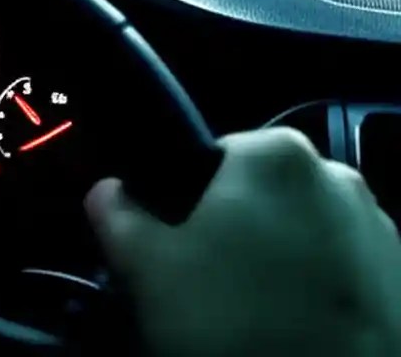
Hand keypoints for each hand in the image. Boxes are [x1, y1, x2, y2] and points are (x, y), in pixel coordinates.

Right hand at [87, 127, 400, 356]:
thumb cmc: (233, 321)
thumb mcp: (145, 265)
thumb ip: (116, 212)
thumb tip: (108, 193)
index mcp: (275, 154)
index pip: (210, 157)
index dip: (182, 203)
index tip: (173, 246)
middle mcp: (338, 176)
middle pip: (259, 195)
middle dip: (232, 231)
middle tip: (204, 283)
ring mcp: (380, 229)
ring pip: (301, 234)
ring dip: (276, 261)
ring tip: (248, 313)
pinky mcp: (399, 279)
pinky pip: (339, 272)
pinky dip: (314, 292)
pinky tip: (288, 327)